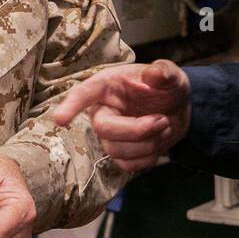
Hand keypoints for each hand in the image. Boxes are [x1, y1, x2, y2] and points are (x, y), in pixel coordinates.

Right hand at [51, 59, 189, 172]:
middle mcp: (103, 110)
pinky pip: (127, 166)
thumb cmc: (167, 88)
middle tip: (163, 120)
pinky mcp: (121, 153)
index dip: (71, 105)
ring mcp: (110, 134)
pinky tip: (158, 143)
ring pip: (116, 150)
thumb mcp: (171, 75)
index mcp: (108, 86)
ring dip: (148, 143)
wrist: (179, 110)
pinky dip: (148, 158)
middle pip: (103, 128)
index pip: (84, 93)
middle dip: (136, 130)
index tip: (59, 120)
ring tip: (166, 127)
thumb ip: (164, 72)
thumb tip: (153, 74)